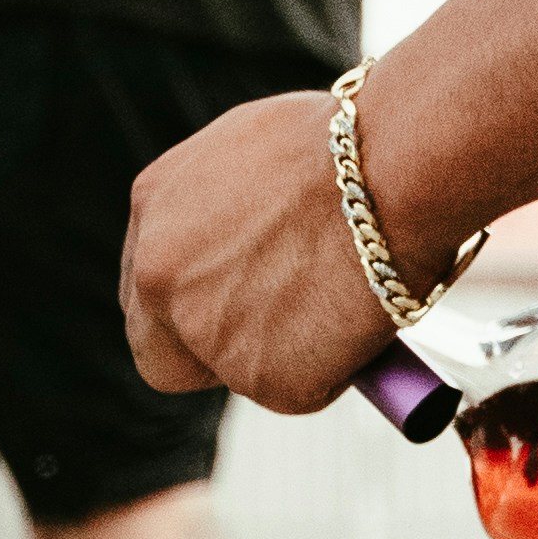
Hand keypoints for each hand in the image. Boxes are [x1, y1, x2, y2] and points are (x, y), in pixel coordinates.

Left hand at [120, 88, 386, 407]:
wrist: (392, 171)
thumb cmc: (353, 147)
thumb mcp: (254, 153)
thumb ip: (225, 208)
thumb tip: (250, 243)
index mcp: (155, 207)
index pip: (146, 288)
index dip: (187, 307)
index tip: (227, 309)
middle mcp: (160, 274)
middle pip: (160, 355)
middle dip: (211, 358)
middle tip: (272, 341)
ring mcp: (204, 331)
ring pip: (239, 375)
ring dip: (287, 355)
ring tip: (343, 301)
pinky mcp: (259, 378)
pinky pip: (300, 391)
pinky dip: (334, 371)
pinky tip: (360, 317)